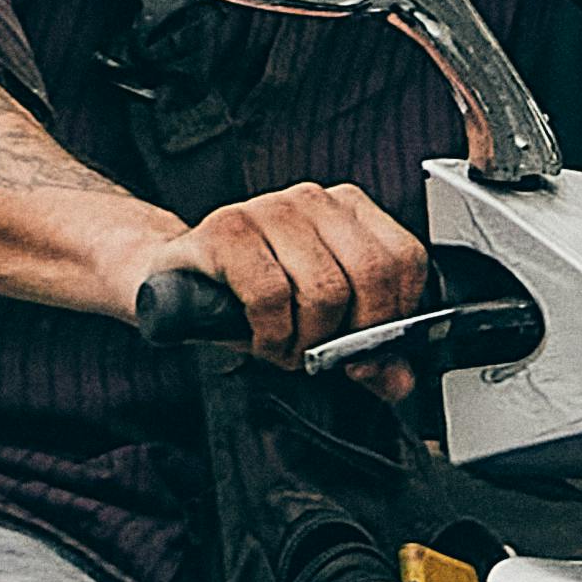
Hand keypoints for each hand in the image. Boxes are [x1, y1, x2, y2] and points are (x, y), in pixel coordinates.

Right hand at [162, 181, 432, 361]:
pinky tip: (262, 339)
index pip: (405, 260)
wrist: (176, 281)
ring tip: (286, 347)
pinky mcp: (228, 230)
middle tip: (322, 353)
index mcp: (349, 211)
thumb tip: (398, 381)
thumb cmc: (252, 296)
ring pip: (324, 289)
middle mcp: (313, 201)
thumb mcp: (320, 323)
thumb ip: (365, 351)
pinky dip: (272, 335)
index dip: (395, 314)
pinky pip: (272, 295)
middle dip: (351, 334)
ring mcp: (270, 209)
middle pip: (371, 275)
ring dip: (305, 341)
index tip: (368, 345)